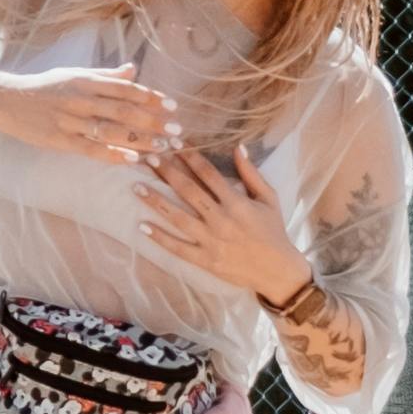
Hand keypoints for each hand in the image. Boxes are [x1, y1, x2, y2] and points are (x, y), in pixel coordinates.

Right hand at [0, 62, 175, 162]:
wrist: (8, 101)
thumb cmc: (45, 87)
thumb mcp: (75, 74)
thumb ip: (106, 75)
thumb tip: (134, 70)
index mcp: (86, 80)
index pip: (125, 88)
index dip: (150, 98)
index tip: (172, 106)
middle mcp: (81, 98)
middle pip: (123, 110)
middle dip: (153, 122)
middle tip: (176, 131)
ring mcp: (71, 120)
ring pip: (111, 131)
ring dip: (140, 140)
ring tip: (163, 149)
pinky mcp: (61, 140)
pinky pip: (92, 149)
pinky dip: (113, 154)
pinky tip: (133, 160)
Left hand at [133, 140, 307, 299]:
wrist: (276, 270)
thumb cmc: (273, 231)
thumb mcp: (268, 198)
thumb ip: (251, 173)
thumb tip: (238, 147)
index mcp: (236, 202)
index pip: (208, 174)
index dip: (190, 157)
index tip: (174, 143)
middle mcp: (221, 219)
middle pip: (188, 191)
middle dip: (167, 172)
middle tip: (148, 158)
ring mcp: (211, 240)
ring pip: (177, 217)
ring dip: (155, 201)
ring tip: (136, 186)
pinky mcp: (205, 259)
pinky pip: (178, 247)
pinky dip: (159, 237)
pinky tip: (142, 225)